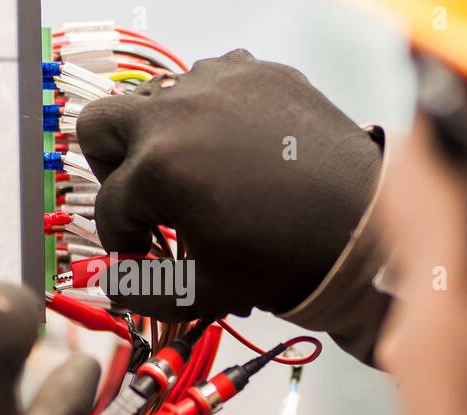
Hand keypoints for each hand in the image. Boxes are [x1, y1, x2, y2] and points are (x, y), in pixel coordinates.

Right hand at [77, 49, 382, 319]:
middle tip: (142, 196)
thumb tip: (118, 282)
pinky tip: (234, 150)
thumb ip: (144, 290)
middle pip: (102, 125)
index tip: (139, 251)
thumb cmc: (290, 256)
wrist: (364, 225)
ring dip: (162, 137)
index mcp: (160, 166)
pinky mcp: (256, 72)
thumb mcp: (205, 289)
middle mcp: (180, 112)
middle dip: (111, 166)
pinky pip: (211, 83)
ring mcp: (219, 83)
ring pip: (157, 97)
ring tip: (195, 175)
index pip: (110, 204)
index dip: (121, 239)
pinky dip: (210, 115)